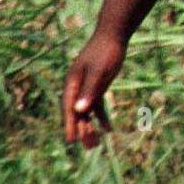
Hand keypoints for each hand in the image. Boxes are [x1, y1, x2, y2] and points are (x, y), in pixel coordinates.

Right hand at [62, 31, 124, 149]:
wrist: (113, 36)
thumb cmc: (106, 52)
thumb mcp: (100, 72)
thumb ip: (90, 91)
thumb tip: (79, 110)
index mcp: (73, 82)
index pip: (69, 108)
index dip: (70, 124)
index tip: (71, 140)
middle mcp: (77, 86)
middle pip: (77, 112)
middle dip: (82, 130)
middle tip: (89, 147)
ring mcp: (87, 86)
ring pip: (87, 111)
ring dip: (91, 126)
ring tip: (95, 144)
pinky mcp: (97, 85)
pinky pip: (97, 105)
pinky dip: (101, 117)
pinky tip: (108, 129)